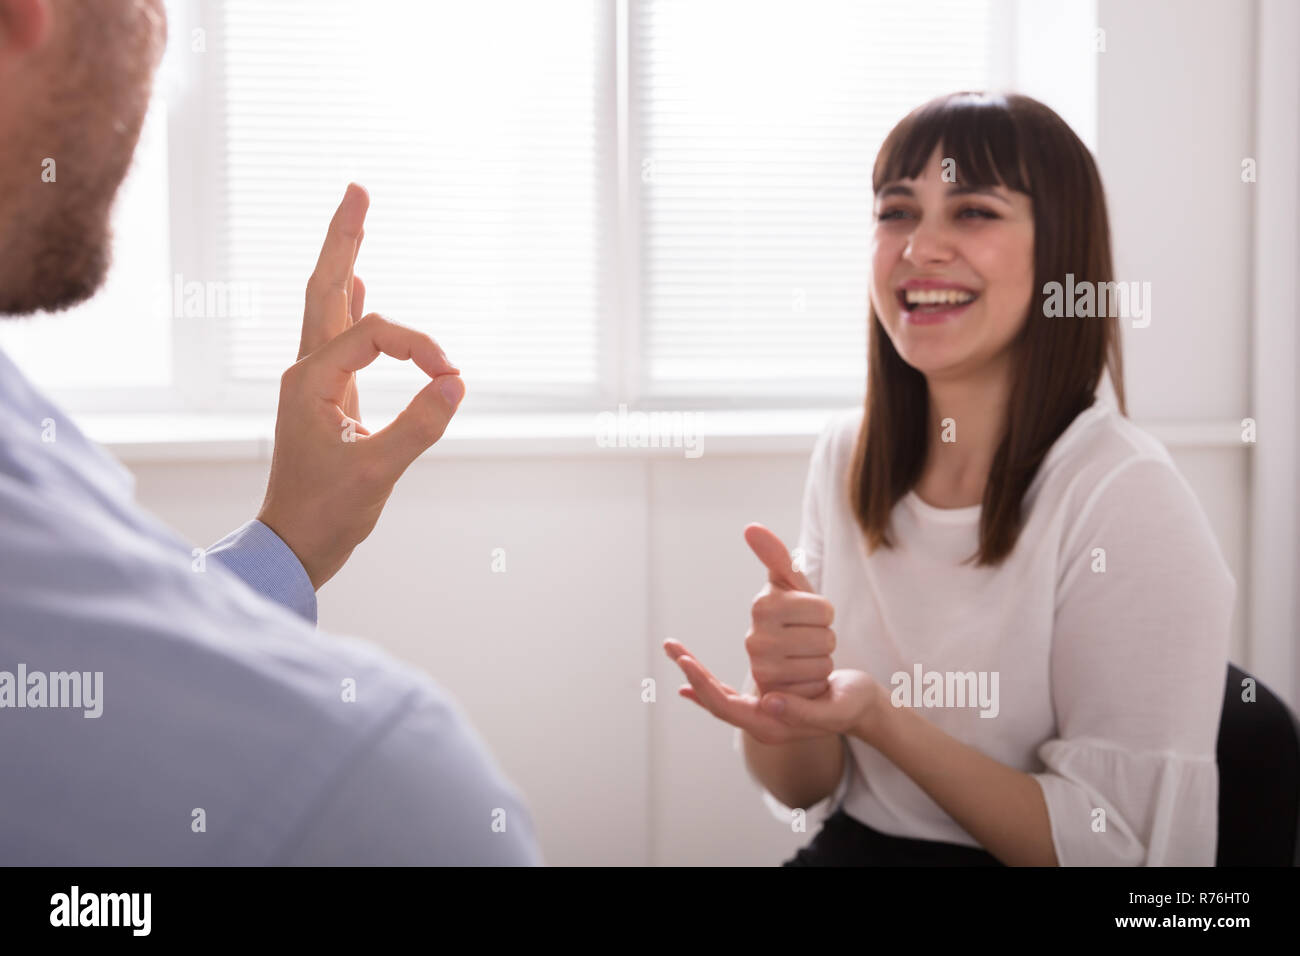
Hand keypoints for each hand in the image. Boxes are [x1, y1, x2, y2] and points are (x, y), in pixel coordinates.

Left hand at [257, 184, 464, 588]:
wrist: (293, 547)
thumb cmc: (326, 514)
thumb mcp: (378, 471)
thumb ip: (420, 423)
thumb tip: (456, 381)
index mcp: (311, 382)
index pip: (376, 336)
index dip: (420, 347)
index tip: (451, 376)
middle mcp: (306, 373)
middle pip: (326, 290)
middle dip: (343, 239)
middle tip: (358, 189)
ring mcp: (314, 384)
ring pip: (330, 310)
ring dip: (345, 264)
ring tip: (355, 221)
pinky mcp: (327, 400)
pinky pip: (339, 339)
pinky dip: (351, 308)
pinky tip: (357, 287)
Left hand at [663, 640, 884, 745]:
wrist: (865, 708)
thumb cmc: (853, 705)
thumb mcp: (834, 709)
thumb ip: (803, 711)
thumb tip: (767, 703)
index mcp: (772, 727)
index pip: (725, 705)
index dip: (703, 684)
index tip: (685, 661)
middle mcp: (762, 724)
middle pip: (715, 701)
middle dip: (692, 674)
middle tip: (672, 647)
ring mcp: (762, 716)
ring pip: (719, 698)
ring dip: (697, 676)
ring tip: (677, 652)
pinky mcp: (766, 704)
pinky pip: (729, 697)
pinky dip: (710, 685)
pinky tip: (694, 678)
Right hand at [743, 523, 835, 698]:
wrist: (783, 660)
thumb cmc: (793, 616)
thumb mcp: (790, 585)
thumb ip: (775, 556)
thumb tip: (750, 527)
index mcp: (762, 605)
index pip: (824, 610)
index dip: (824, 613)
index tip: (806, 615)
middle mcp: (754, 637)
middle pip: (826, 638)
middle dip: (824, 638)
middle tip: (805, 638)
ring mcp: (762, 668)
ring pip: (823, 663)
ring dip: (821, 660)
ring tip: (802, 656)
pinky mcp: (773, 693)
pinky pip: (817, 685)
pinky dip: (816, 682)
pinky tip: (801, 677)